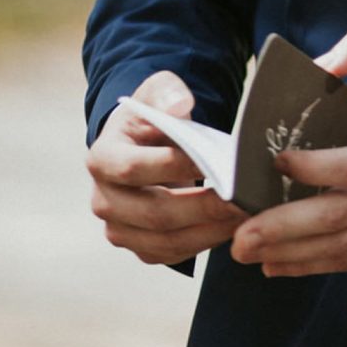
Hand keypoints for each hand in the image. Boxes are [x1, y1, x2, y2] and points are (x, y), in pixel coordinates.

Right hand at [87, 70, 244, 265]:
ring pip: (167, 241)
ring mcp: (120, 229)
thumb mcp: (156, 92)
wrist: (142, 143)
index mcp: (102, 158)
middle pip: (155, 213)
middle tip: (241, 199)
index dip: (173, 166)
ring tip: (244, 216)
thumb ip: (167, 93)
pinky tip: (232, 227)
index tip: (214, 161)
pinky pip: (174, 254)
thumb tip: (180, 106)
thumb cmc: (152, 117)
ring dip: (209, 232)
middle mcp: (104, 200)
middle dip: (203, 207)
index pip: (134, 167)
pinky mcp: (141, 247)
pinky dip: (205, 243)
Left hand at [231, 29, 346, 277]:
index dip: (311, 170)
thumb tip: (318, 65)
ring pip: (346, 246)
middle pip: (340, 216)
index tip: (276, 163)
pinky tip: (285, 264)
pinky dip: (320, 265)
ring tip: (251, 254)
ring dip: (295, 255)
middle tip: (242, 235)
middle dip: (286, 229)